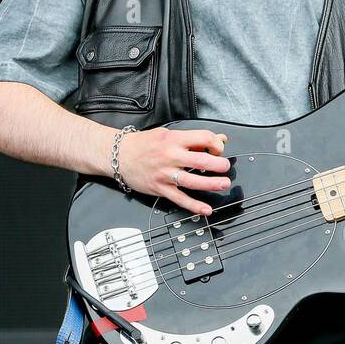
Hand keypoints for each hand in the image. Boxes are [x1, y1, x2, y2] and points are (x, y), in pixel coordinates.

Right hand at [116, 127, 230, 215]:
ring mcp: (165, 174)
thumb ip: (194, 138)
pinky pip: (179, 199)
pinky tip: (206, 209)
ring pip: (192, 181)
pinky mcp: (160, 188)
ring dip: (211, 183)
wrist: (118, 155)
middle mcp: (170, 156)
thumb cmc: (143, 144)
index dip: (215, 143)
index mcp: (174, 139)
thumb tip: (219, 139)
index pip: (203, 138)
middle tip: (225, 167)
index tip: (219, 149)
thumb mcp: (168, 134)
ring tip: (224, 184)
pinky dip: (193, 206)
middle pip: (200, 160)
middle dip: (218, 164)